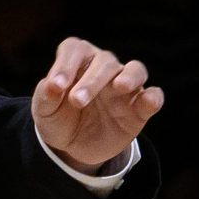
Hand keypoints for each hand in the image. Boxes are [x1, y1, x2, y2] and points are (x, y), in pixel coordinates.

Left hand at [34, 37, 161, 173]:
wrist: (74, 148)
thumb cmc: (59, 119)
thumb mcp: (45, 111)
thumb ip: (46, 96)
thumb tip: (51, 86)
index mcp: (78, 61)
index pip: (74, 49)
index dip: (65, 64)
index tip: (56, 87)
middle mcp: (103, 68)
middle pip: (104, 61)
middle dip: (91, 80)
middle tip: (78, 101)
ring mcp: (125, 87)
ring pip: (135, 69)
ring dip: (129, 76)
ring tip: (120, 87)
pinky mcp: (139, 108)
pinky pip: (153, 95)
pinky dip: (153, 97)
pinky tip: (148, 102)